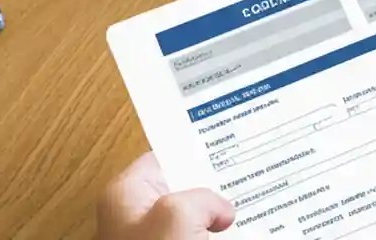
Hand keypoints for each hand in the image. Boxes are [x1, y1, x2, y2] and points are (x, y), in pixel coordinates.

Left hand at [97, 153, 235, 239]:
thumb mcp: (178, 215)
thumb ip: (203, 198)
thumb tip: (220, 211)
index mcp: (128, 194)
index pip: (165, 156)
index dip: (196, 150)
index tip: (228, 145)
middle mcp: (137, 215)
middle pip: (183, 188)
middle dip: (213, 187)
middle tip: (246, 178)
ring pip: (193, 219)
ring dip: (217, 218)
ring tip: (247, 208)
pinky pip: (197, 239)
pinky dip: (215, 237)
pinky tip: (236, 233)